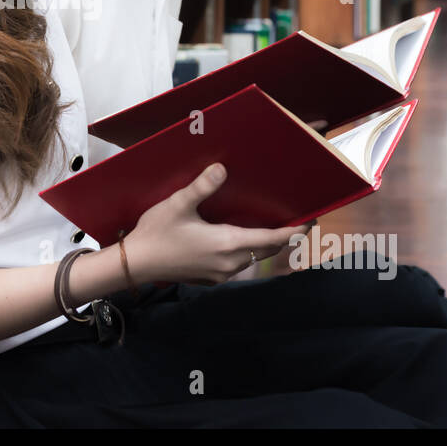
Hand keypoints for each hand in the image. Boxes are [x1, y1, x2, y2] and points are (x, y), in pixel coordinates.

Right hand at [124, 165, 316, 285]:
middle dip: (285, 236)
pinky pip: (239, 263)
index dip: (294, 231)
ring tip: (273, 225)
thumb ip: (202, 186)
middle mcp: (230, 263)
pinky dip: (248, 250)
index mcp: (227, 243)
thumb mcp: (177, 205)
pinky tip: (242, 238)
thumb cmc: (156, 233)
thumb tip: (222, 168)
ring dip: (265, 243)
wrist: (135, 264)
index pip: (272, 238)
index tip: (312, 221)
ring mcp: (221, 273)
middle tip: (299, 220)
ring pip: (254, 257)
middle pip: (267, 249)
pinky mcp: (211, 277)